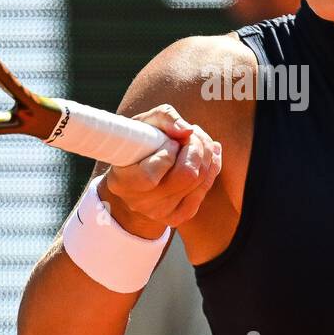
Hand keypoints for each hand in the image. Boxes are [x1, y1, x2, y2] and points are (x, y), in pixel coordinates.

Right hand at [97, 104, 221, 238]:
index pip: (150, 175)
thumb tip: (187, 130)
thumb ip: (164, 118)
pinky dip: (211, 170)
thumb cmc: (140, 142)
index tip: (170, 141)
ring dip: (206, 155)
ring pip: (198, 182)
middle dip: (197, 148)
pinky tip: (210, 156)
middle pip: (185, 177)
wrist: (137, 174)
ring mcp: (159, 212)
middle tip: (193, 134)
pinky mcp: (177, 216)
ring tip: (199, 140)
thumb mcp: (144, 123)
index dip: (168, 153)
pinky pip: (202, 192)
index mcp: (122, 182)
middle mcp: (140, 202)